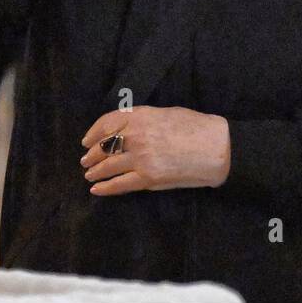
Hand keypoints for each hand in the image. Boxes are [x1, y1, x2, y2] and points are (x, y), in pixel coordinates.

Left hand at [79, 105, 230, 195]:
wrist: (216, 148)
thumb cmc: (196, 127)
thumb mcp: (166, 113)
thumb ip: (143, 120)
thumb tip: (126, 128)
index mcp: (140, 116)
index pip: (107, 123)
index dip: (93, 133)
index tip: (86, 140)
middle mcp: (136, 135)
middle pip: (104, 146)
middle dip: (92, 154)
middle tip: (86, 160)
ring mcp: (140, 158)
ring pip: (108, 166)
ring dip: (95, 171)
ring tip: (89, 174)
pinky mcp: (148, 178)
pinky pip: (120, 184)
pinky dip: (105, 188)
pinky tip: (96, 190)